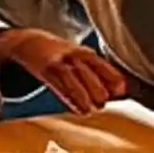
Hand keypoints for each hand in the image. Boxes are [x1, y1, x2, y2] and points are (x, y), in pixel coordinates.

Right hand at [0, 28, 125, 113]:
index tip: (122, 89)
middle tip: (103, 102)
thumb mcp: (79, 57)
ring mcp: (59, 62)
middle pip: (87, 72)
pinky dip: (69, 99)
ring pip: (72, 80)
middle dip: (96, 87)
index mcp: (85, 52)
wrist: (30, 42)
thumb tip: (120, 91)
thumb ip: (98, 72)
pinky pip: (59, 87)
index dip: (112, 76)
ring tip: (89, 110)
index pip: (101, 64)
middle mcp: (73, 55)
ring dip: (82, 96)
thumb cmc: (61, 54)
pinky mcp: (46, 71)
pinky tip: (76, 109)